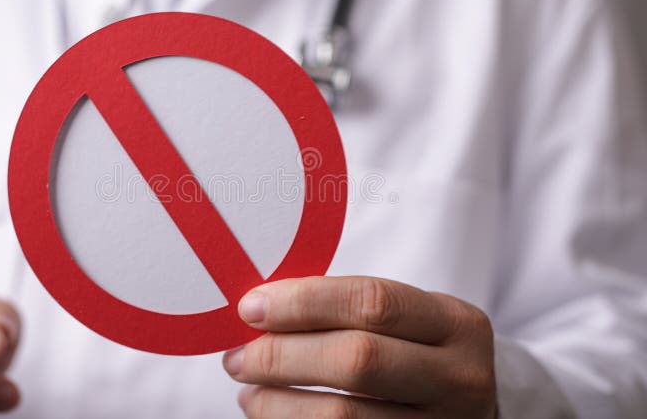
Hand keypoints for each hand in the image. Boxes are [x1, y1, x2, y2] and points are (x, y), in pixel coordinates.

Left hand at [223, 276, 496, 417]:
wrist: (471, 409)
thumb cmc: (419, 354)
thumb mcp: (407, 321)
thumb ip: (346, 310)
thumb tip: (260, 310)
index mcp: (455, 324)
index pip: (371, 301)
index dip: (303, 302)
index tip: (251, 307)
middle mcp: (460, 378)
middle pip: (357, 360)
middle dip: (283, 356)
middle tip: (238, 358)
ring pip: (343, 418)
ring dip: (278, 404)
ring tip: (249, 392)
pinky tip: (275, 416)